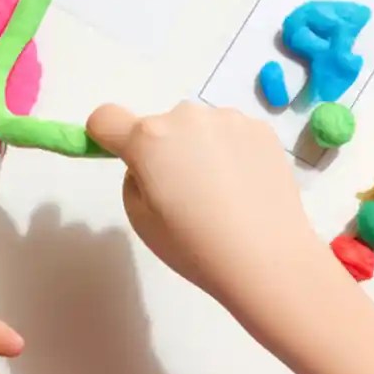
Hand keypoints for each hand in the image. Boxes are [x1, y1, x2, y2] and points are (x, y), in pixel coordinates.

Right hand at [86, 102, 320, 309]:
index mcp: (148, 139)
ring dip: (199, 149)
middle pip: (159, 126)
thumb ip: (135, 178)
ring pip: (198, 129)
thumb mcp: (141, 220)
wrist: (268, 257)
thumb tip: (152, 165)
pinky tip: (245, 188)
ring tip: (222, 195)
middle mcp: (186, 116)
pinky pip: (230, 134)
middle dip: (163, 150)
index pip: (105, 117)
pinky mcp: (260, 128)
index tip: (124, 161)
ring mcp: (227, 118)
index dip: (106, 137)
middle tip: (185, 195)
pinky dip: (231, 153)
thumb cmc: (194, 246)